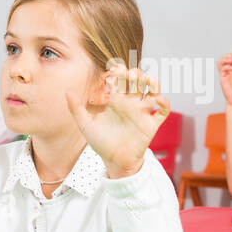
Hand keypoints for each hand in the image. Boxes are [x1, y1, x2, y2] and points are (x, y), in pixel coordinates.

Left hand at [67, 64, 170, 178]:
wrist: (114, 161)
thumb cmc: (101, 142)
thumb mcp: (85, 125)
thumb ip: (76, 108)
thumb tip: (67, 90)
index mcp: (116, 100)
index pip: (121, 79)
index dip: (119, 71)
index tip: (114, 69)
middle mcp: (131, 103)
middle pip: (138, 81)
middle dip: (136, 73)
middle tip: (130, 75)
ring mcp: (142, 112)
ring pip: (153, 91)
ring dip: (153, 82)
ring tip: (147, 81)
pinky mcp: (151, 124)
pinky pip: (163, 111)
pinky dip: (165, 103)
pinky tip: (158, 100)